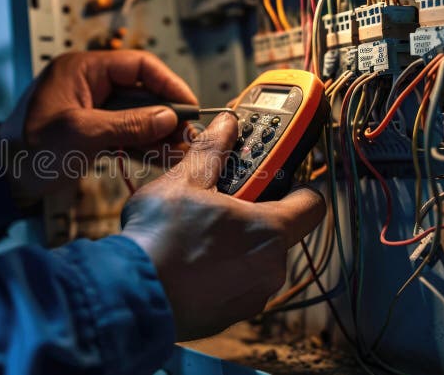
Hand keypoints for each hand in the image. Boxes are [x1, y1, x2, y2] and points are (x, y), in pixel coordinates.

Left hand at [2, 51, 196, 205]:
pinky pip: (127, 133)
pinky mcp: (94, 133)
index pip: (137, 65)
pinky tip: (163, 156)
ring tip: (180, 150)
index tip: (189, 105)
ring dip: (159, 132)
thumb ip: (127, 124)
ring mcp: (93, 110)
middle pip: (142, 91)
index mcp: (82, 70)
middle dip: (166, 113)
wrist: (2, 180)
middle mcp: (90, 85)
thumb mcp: (80, 134)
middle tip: (187, 135)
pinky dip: (145, 144)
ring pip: (138, 114)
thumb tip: (167, 117)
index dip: (168, 83)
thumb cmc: (26, 151)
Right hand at [120, 113, 325, 340]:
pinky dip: (221, 273)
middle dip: (254, 216)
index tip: (279, 182)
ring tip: (197, 235)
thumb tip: (226, 126)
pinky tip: (190, 262)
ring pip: (256, 261)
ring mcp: (251, 297)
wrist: (129, 294)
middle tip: (220, 204)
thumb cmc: (158, 240)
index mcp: (268, 231)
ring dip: (235, 246)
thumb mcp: (184, 181)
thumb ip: (213, 150)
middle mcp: (270, 269)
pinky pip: (237, 286)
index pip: (313, 204)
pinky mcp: (230, 316)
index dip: (299, 188)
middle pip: (279, 232)